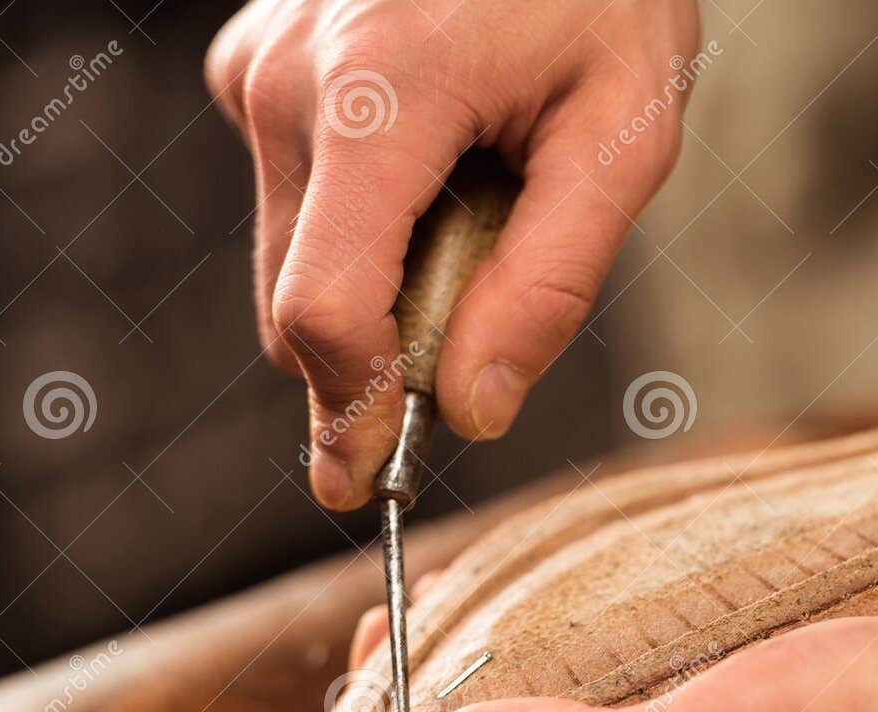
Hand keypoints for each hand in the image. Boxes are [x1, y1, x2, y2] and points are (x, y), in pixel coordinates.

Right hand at [206, 0, 701, 508]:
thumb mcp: (624, 127)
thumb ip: (548, 281)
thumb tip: (469, 412)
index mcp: (379, 94)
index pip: (322, 310)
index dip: (347, 412)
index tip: (370, 478)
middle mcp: (287, 82)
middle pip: (298, 307)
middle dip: (380, 349)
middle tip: (483, 296)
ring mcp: (257, 68)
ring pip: (293, 264)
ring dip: (375, 285)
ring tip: (471, 195)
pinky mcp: (253, 67)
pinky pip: (293, 205)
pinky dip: (358, 228)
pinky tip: (430, 160)